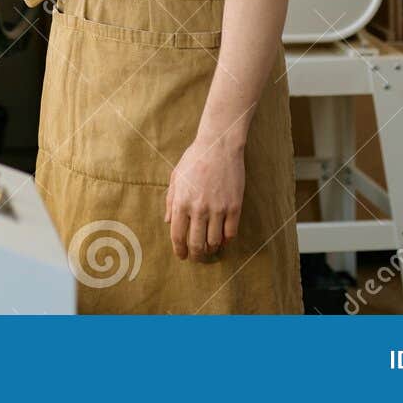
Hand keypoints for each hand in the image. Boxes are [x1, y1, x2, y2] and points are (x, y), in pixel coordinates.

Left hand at [164, 137, 246, 260]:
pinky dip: (227, 240)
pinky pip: (231, 233)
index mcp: (181, 202)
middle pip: (196, 243)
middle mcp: (199, 208)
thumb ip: (170, 201)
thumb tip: (168, 222)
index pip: (178, 235)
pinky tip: (223, 239)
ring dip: (211, 249)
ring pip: (215, 241)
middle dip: (195, 255)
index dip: (179, 250)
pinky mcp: (234, 206)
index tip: (181, 256)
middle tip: (196, 257)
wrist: (219, 145)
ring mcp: (218, 208)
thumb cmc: (195, 158)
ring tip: (210, 248)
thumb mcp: (176, 177)